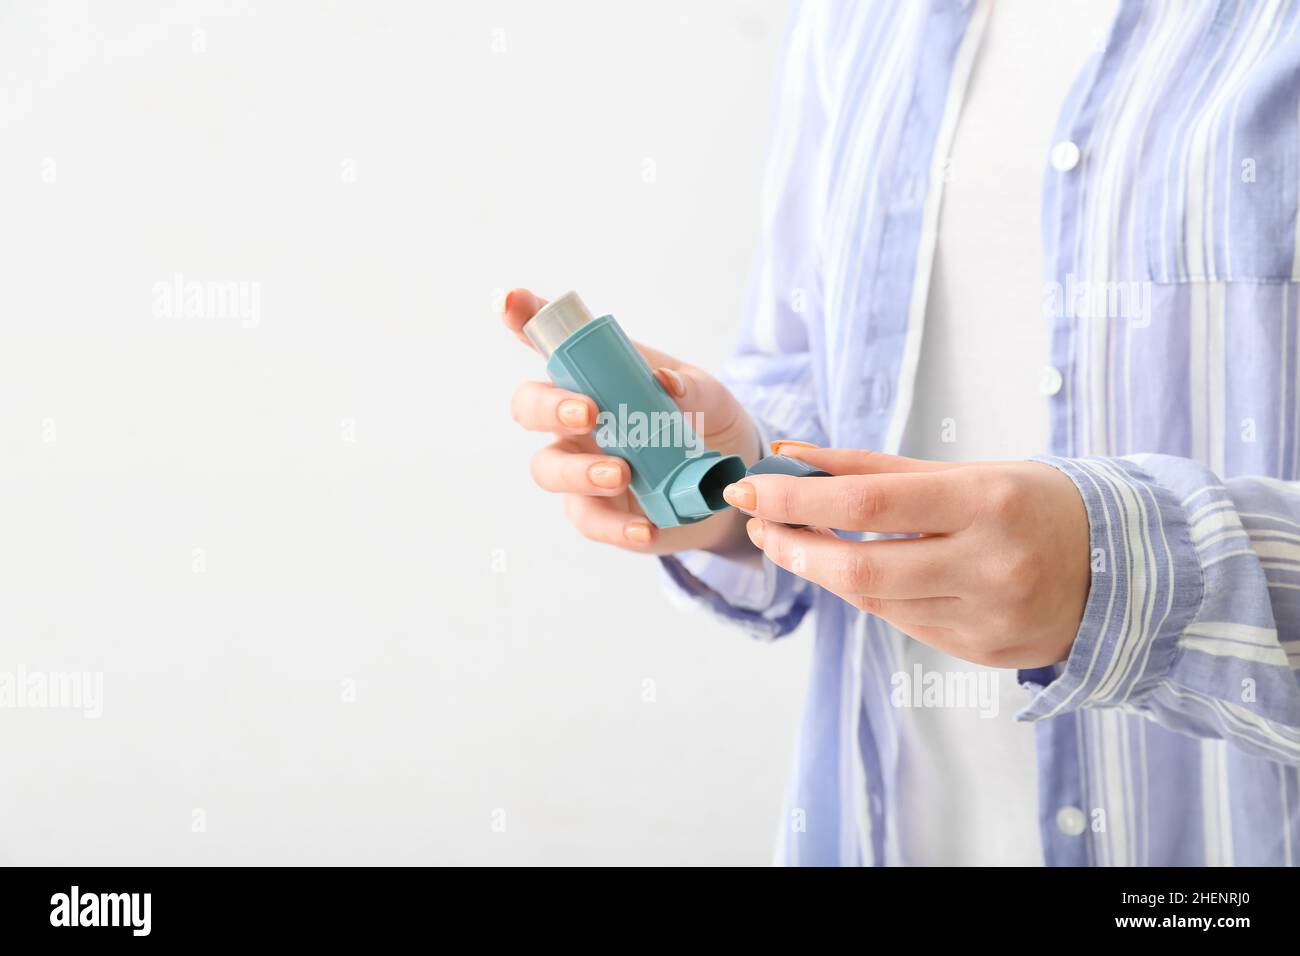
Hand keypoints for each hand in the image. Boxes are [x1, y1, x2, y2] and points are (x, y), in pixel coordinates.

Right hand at [503, 288, 759, 554]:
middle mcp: (575, 420)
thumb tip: (664, 382)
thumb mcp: (710, 397)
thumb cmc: (707, 422)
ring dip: (578, 470)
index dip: (524, 320)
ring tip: (621, 474)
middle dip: (549, 407)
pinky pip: (588, 520)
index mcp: (595, 377)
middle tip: (589, 413)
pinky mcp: (598, 512)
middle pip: (529, 407)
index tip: (512, 303)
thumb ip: (691, 388)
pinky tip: (645, 527)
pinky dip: (615, 527)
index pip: (551, 344)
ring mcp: (579, 466)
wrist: (728, 480)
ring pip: (547, 468)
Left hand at [723, 445, 1090, 667]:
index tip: (750, 489)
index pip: (866, 503)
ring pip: (873, 599)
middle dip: (793, 545)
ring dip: (820, 569)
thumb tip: (792, 454)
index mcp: (987, 503)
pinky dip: (867, 594)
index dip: (796, 498)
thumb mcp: (968, 472)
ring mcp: (987, 617)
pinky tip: (853, 569)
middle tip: (758, 522)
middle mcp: (989, 564)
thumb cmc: (1035, 505)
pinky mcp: (982, 653)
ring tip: (793, 540)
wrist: (1124, 570)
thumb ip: (876, 469)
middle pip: (859, 566)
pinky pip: (901, 622)